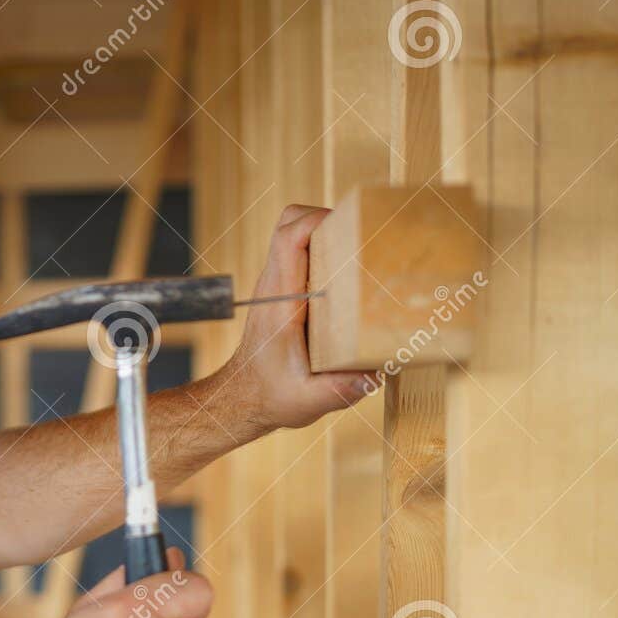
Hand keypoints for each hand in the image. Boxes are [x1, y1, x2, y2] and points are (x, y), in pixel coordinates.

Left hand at [219, 204, 377, 433]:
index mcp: (281, 302)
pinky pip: (300, 250)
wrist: (243, 397)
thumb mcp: (307, 400)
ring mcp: (277, 284)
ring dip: (325, 230)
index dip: (318, 220)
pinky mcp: (283, 289)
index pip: (288, 239)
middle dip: (327, 216)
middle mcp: (275, 285)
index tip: (349, 227)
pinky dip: (323, 247)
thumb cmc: (272, 395)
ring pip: (294, 231)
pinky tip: (348, 272)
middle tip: (360, 236)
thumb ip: (340, 389)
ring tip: (358, 250)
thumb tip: (373, 374)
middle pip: (290, 222)